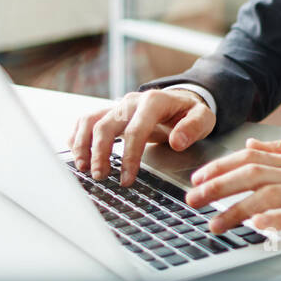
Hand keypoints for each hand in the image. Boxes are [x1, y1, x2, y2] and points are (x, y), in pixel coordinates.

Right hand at [70, 89, 215, 184]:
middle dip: (100, 153)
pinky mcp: (109, 112)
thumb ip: (193, 128)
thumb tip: (177, 141)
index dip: (130, 156)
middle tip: (100, 176)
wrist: (179, 101)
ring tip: (82, 168)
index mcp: (154, 102)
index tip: (127, 179)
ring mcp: (117, 106)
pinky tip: (76, 153)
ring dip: (83, 144)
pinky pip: (86, 120)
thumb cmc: (189, 112)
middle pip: (106, 125)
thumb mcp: (203, 118)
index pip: (136, 130)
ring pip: (91, 121)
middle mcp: (131, 102)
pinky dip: (77, 136)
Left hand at [186, 138, 280, 232]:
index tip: (198, 175)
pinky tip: (259, 225)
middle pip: (251, 174)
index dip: (221, 165)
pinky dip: (276, 218)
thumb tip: (252, 145)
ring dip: (237, 209)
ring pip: (267, 195)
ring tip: (214, 223)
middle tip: (193, 198)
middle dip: (218, 186)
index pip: (250, 156)